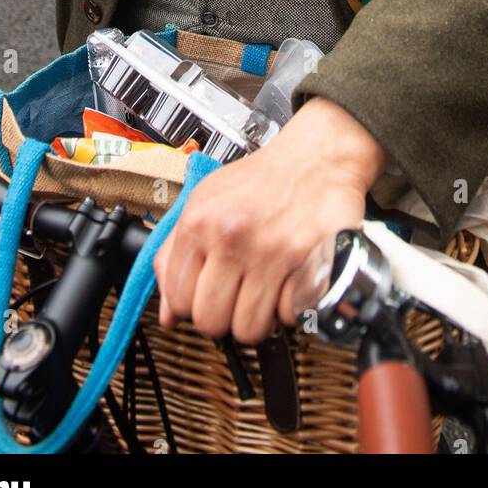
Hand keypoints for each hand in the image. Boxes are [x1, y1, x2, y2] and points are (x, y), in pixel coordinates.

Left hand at [153, 98, 386, 345]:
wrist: (319, 156)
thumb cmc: (264, 180)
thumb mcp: (206, 200)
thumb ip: (175, 253)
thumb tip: (168, 313)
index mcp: (200, 221)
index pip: (179, 301)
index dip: (193, 305)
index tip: (208, 293)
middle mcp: (233, 237)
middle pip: (212, 322)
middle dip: (225, 316)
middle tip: (239, 294)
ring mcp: (273, 252)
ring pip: (250, 330)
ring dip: (259, 317)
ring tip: (266, 289)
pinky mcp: (310, 264)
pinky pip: (288, 317)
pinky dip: (291, 307)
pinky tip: (289, 283)